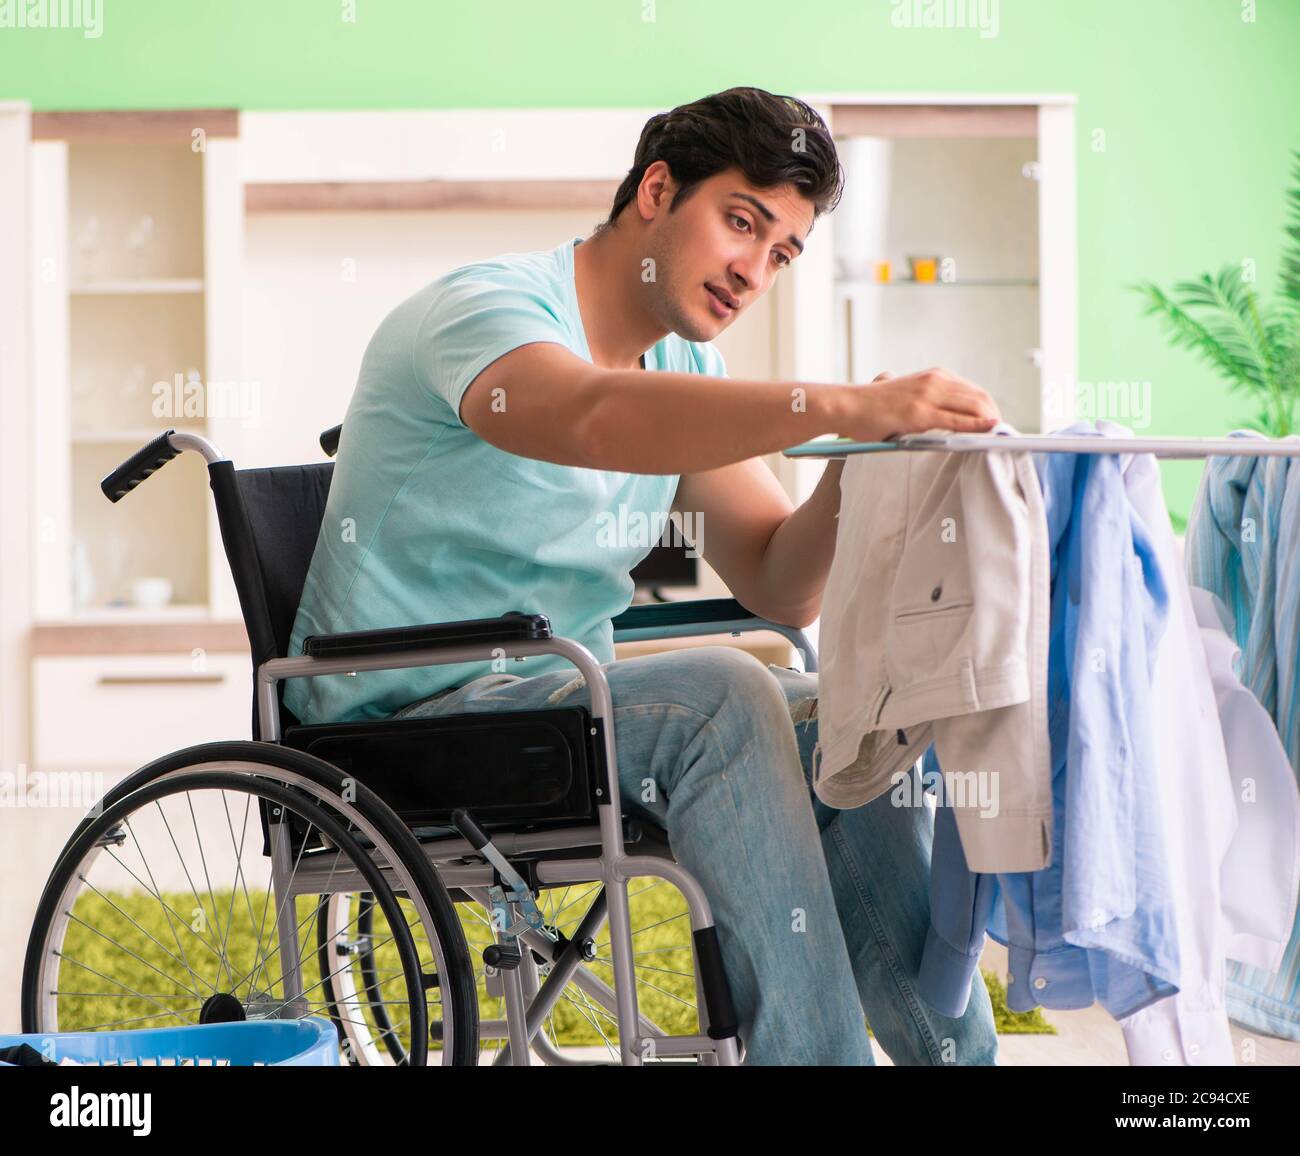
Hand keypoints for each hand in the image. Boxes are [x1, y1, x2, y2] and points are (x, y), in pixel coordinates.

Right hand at [842, 368, 1000, 441]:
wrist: (847, 406)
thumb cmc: (873, 406)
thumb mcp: (907, 394)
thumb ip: (927, 399)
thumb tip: (945, 415)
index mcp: (934, 376)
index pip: (974, 391)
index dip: (989, 409)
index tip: (995, 426)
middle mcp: (935, 380)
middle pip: (980, 397)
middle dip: (994, 417)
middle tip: (1000, 436)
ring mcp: (928, 396)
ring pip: (974, 407)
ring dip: (989, 423)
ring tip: (997, 438)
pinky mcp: (920, 413)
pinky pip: (957, 421)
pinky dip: (977, 427)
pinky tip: (987, 432)